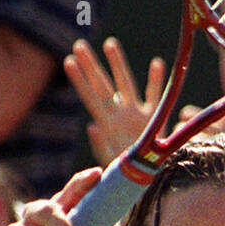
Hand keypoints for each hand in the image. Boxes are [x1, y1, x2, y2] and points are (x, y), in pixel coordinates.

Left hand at [64, 37, 164, 165]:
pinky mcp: (154, 119)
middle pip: (102, 85)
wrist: (145, 181)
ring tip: (109, 44)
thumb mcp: (109, 164)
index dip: (79, 79)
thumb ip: (101, 146)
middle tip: (79, 45)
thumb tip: (92, 126)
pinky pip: (154, 96)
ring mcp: (136, 114)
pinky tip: (156, 63)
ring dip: (118, 64)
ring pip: (126, 84)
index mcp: (106, 124)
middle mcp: (119, 114)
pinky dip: (156, 81)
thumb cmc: (124, 175)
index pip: (89, 97)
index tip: (68, 61)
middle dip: (91, 65)